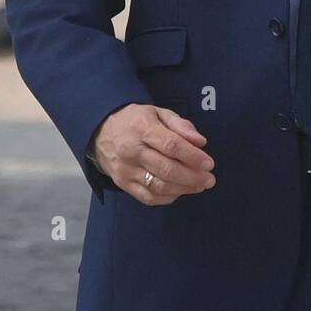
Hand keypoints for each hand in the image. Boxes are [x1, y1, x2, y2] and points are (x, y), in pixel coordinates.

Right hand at [89, 103, 215, 204]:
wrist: (101, 131)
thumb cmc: (136, 121)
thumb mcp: (158, 113)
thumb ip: (181, 125)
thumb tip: (201, 142)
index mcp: (142, 129)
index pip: (171, 145)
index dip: (193, 157)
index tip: (209, 164)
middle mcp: (132, 151)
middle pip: (166, 169)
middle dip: (192, 177)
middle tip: (209, 179)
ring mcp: (126, 170)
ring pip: (159, 186)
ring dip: (184, 189)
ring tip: (200, 186)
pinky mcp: (123, 184)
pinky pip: (148, 197)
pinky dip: (168, 197)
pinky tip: (181, 190)